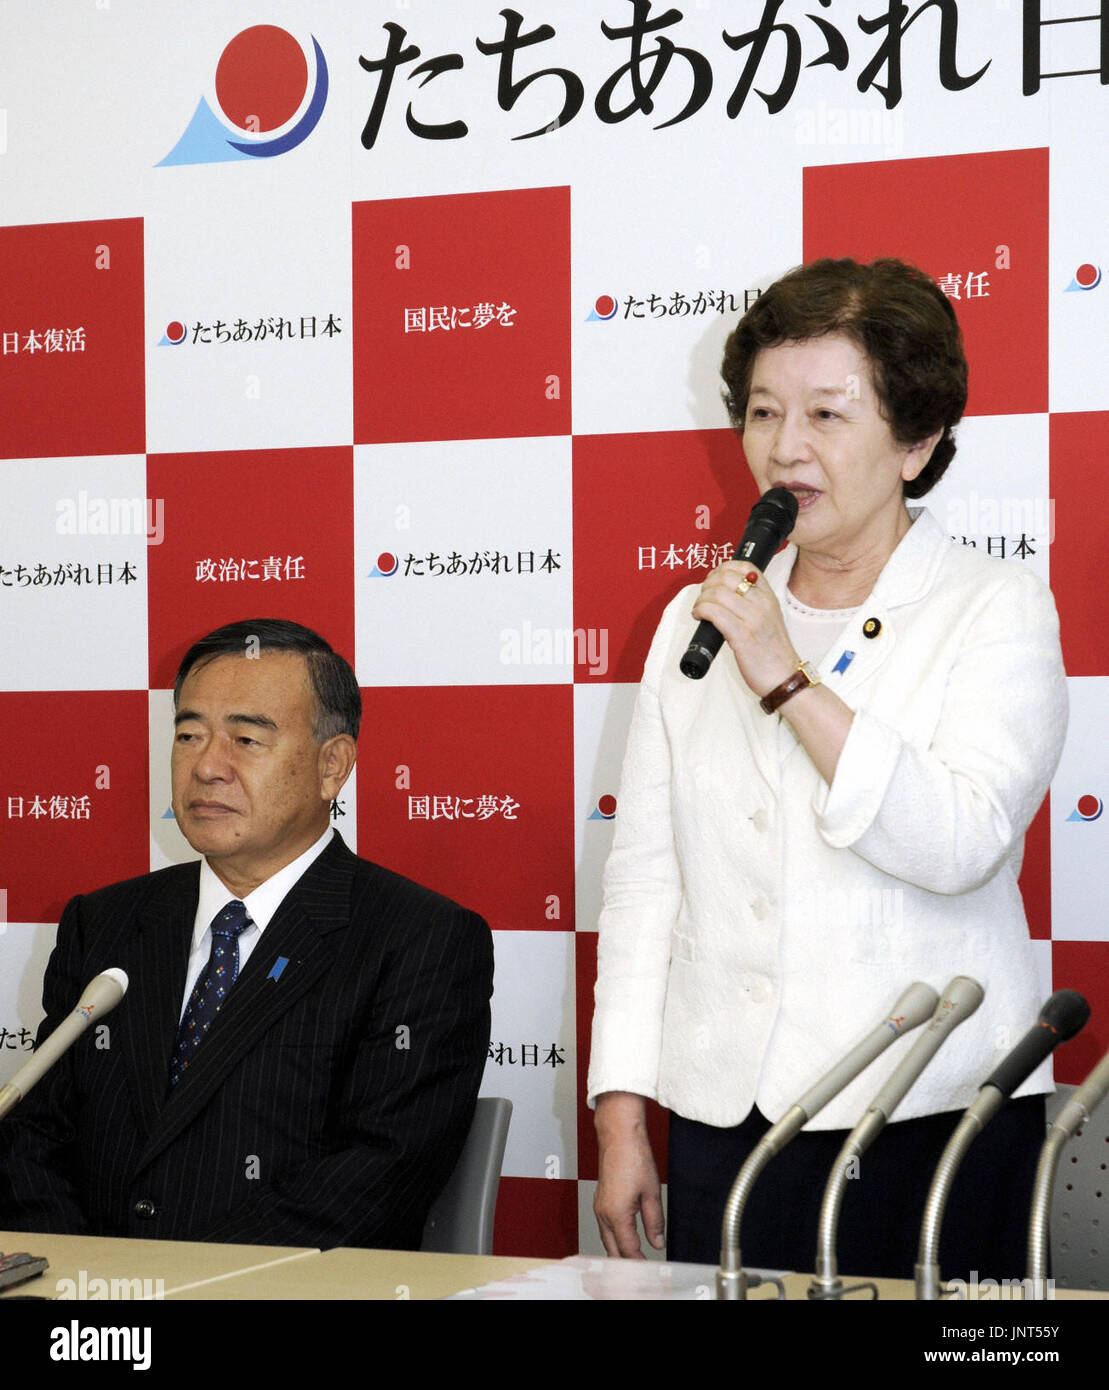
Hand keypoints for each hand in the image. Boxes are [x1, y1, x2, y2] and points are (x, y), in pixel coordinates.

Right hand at [593, 1092, 664, 1258]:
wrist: (619, 1135)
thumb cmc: (634, 1157)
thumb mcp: (652, 1192)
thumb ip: (654, 1221)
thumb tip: (657, 1241)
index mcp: (617, 1214)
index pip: (628, 1249)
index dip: (639, 1262)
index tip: (650, 1269)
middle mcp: (603, 1213)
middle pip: (613, 1249)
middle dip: (626, 1262)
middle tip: (642, 1268)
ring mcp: (599, 1206)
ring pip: (606, 1239)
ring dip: (619, 1250)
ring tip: (634, 1258)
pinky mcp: (600, 1199)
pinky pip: (605, 1227)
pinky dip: (614, 1237)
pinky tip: (624, 1238)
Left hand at [691, 562, 797, 698]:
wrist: (785, 678)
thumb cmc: (773, 653)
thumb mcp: (769, 619)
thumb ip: (753, 604)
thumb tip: (725, 594)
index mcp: (769, 597)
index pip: (746, 568)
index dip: (724, 568)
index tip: (714, 579)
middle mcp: (762, 604)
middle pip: (726, 577)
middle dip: (707, 584)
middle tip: (703, 597)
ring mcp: (753, 619)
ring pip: (717, 593)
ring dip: (701, 599)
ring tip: (700, 610)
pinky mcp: (742, 636)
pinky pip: (714, 612)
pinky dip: (701, 611)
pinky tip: (700, 617)